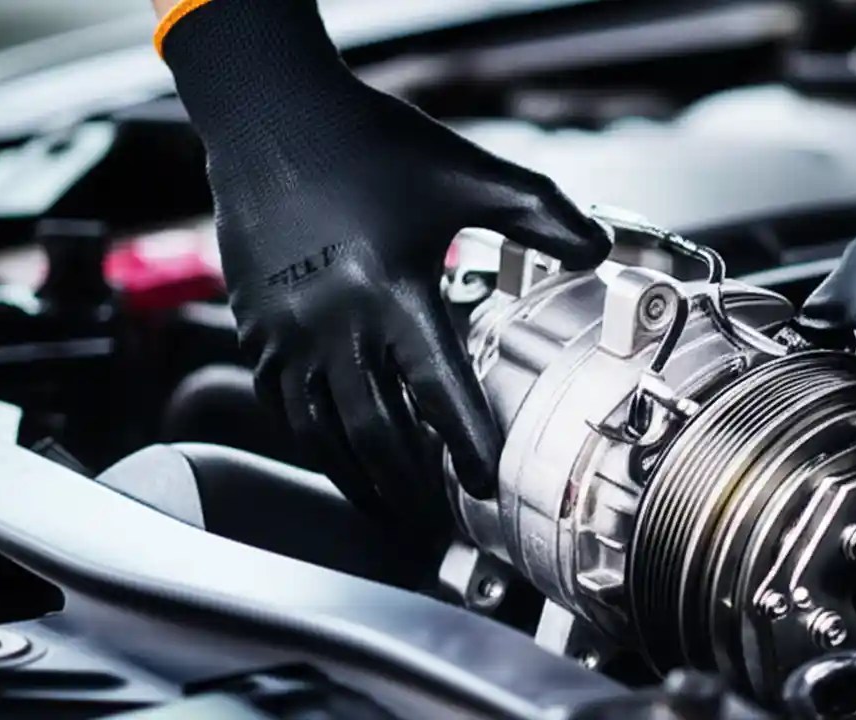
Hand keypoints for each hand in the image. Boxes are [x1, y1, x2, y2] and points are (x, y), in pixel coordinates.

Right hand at [161, 0, 609, 518]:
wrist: (272, 116)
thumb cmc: (369, 143)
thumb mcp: (467, 173)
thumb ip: (540, 213)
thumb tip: (599, 247)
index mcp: (392, 288)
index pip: (438, 390)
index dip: (466, 444)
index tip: (485, 485)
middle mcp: (334, 322)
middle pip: (376, 432)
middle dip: (410, 487)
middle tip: (437, 522)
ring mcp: (285, 332)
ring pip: (323, 433)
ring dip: (359, 479)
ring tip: (389, 511)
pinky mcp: (256, 328)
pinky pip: (283, 407)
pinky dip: (315, 442)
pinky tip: (337, 456)